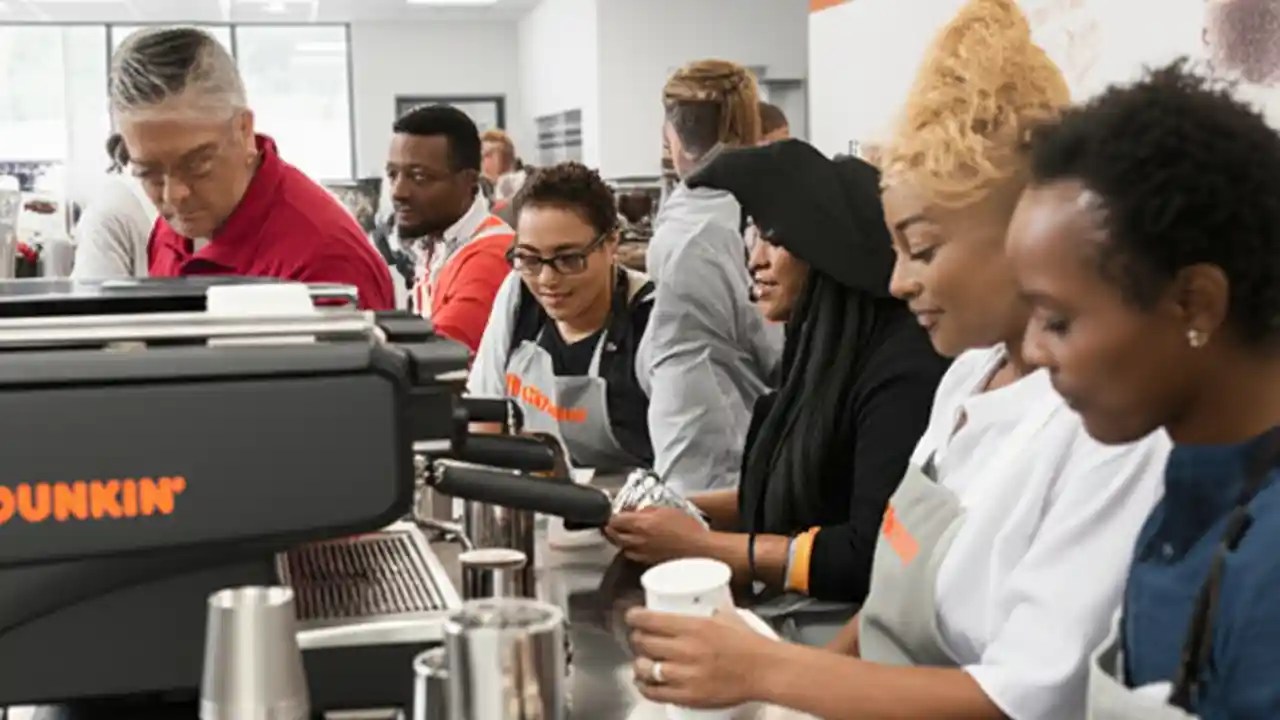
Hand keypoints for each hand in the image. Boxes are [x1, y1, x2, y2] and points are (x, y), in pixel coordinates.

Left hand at [605, 507, 709, 564]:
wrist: (698, 549)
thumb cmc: (687, 528)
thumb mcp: (666, 510)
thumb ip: (647, 510)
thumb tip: (635, 512)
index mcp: (641, 524)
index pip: (615, 520)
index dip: (610, 516)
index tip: (610, 513)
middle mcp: (638, 540)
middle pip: (614, 536)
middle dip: (609, 529)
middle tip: (608, 525)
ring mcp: (642, 553)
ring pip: (621, 547)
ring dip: (618, 540)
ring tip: (619, 534)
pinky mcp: (648, 562)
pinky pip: (632, 555)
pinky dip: (629, 549)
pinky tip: (633, 545)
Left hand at [627, 606, 775, 708]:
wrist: (765, 671)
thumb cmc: (750, 643)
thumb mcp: (726, 616)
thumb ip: (707, 612)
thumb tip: (699, 606)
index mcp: (693, 627)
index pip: (649, 620)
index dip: (634, 617)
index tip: (631, 616)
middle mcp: (685, 650)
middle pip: (643, 643)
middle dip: (637, 639)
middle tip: (639, 638)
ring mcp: (685, 675)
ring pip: (644, 668)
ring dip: (638, 663)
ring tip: (641, 661)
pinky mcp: (688, 696)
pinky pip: (655, 692)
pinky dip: (645, 687)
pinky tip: (643, 682)